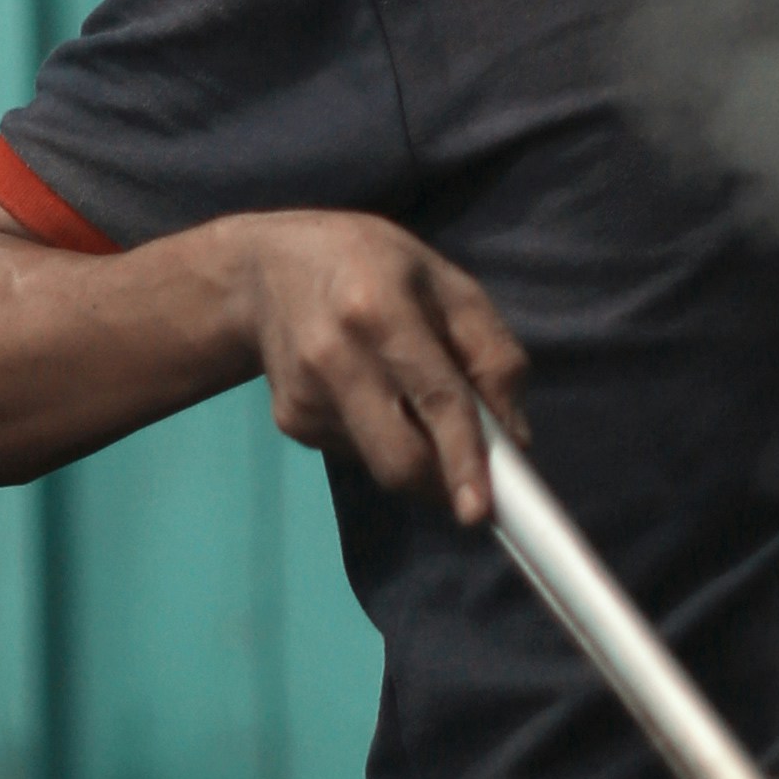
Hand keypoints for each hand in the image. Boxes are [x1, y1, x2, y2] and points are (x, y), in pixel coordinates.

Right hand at [218, 213, 527, 528]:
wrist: (264, 268)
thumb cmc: (377, 267)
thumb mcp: (448, 284)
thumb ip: (491, 355)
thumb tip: (514, 441)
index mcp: (381, 308)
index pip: (434, 397)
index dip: (463, 458)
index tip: (481, 512)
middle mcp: (334, 357)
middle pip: (399, 457)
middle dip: (444, 483)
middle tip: (476, 482)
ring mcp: (305, 395)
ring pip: (383, 463)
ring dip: (416, 453)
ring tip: (405, 390)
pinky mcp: (290, 421)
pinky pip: (358, 454)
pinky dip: (381, 439)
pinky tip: (367, 390)